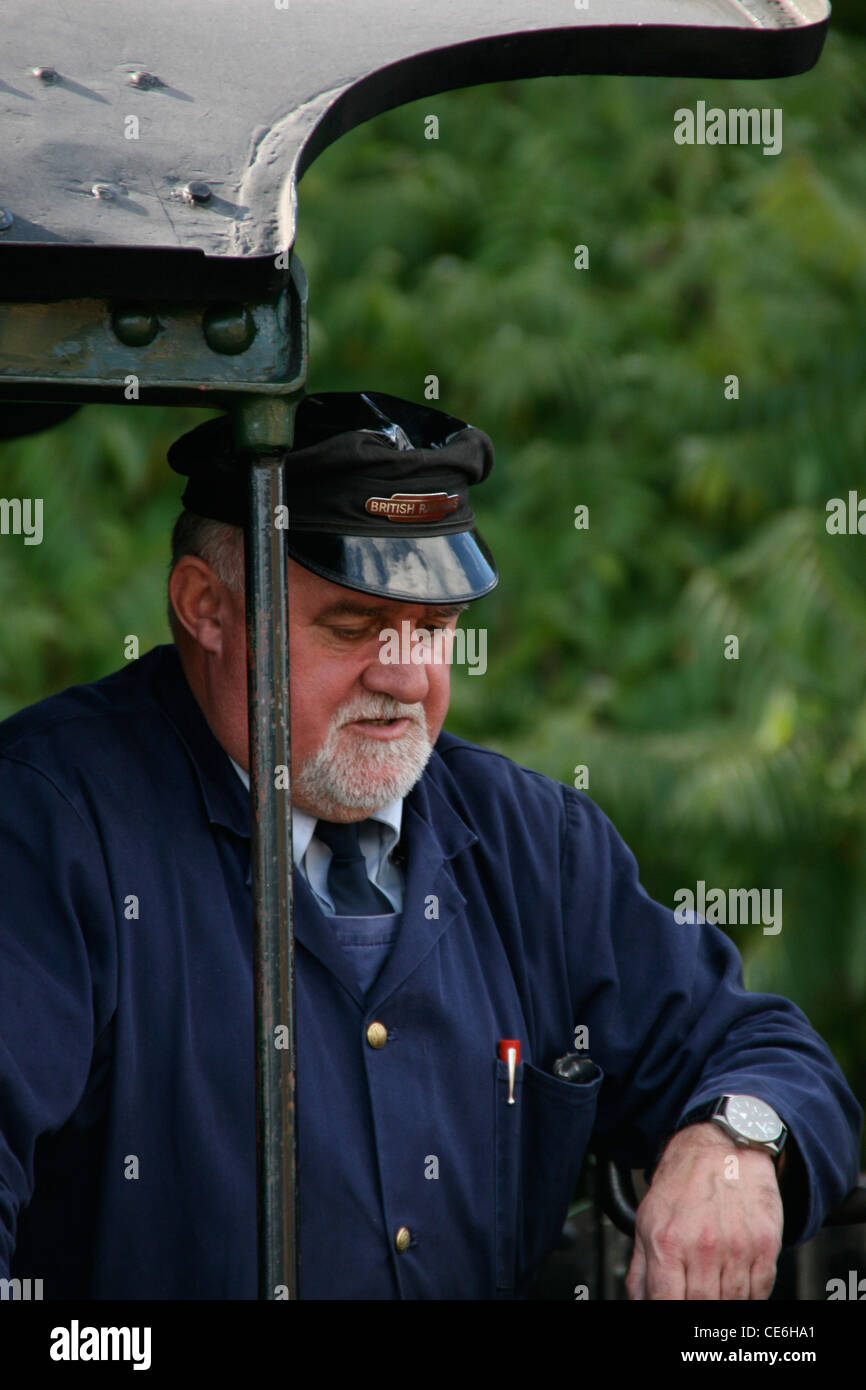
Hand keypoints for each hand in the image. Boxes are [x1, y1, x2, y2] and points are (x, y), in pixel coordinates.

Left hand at [625, 1122, 783, 1299]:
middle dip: (697, 1306)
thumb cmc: (684, 1179)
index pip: (666, 1303)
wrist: (724, 1145)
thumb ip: (642, 1266)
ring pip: (733, 1302)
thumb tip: (640, 1301)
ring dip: (724, 1301)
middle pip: (702, 1307)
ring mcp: (737, 1247)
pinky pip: (761, 1291)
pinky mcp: (765, 1244)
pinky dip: (750, 1295)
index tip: (673, 1307)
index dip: (669, 1314)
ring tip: (716, 1287)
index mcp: (668, 1241)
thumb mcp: (648, 1218)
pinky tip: (738, 1282)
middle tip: (695, 1294)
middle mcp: (703, 1246)